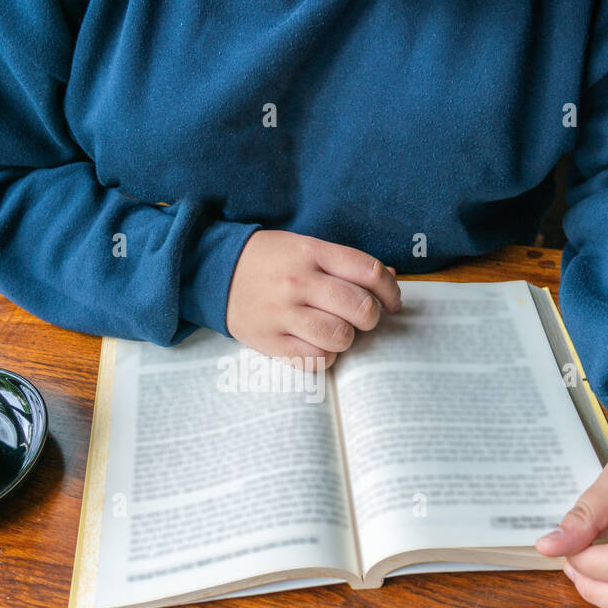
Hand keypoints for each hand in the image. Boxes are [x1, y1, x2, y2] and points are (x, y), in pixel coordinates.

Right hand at [226, 230, 401, 368]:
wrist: (214, 272)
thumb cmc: (270, 260)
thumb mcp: (306, 248)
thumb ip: (348, 263)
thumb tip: (390, 279)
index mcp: (311, 253)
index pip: (369, 272)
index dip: (391, 291)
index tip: (392, 302)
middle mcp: (298, 282)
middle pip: (360, 308)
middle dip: (372, 317)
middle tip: (362, 318)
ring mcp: (282, 313)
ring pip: (340, 337)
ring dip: (348, 338)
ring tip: (338, 332)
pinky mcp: (269, 341)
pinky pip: (315, 359)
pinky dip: (326, 356)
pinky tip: (318, 345)